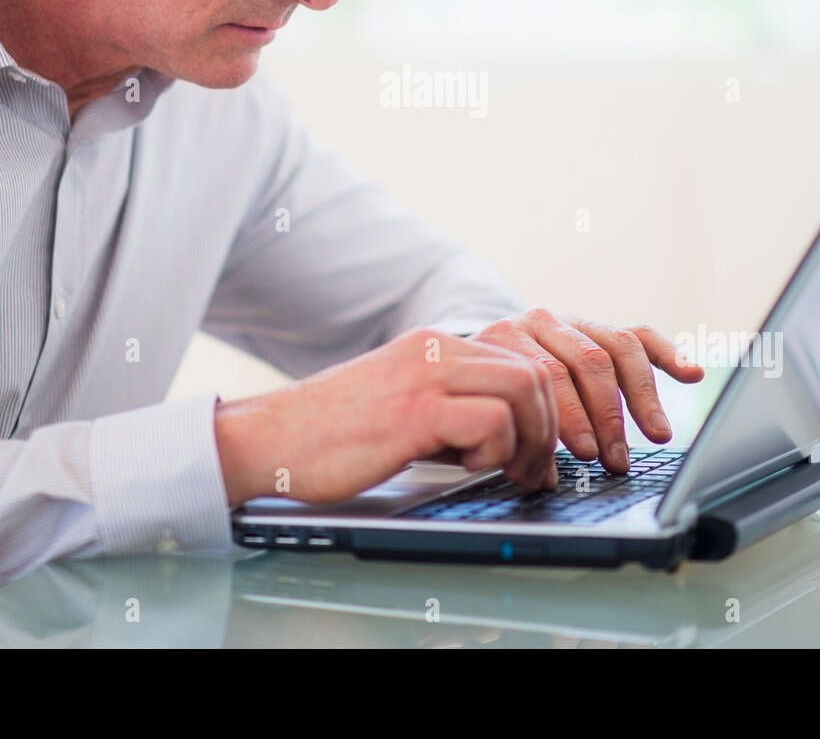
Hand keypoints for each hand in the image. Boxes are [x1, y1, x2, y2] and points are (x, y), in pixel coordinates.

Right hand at [213, 327, 558, 506]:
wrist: (269, 441)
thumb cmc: (332, 435)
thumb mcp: (404, 406)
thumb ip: (453, 410)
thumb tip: (510, 441)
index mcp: (436, 345)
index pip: (522, 357)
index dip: (546, 407)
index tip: (543, 450)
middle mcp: (436, 350)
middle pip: (535, 371)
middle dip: (550, 427)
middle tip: (536, 472)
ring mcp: (425, 376)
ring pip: (524, 389)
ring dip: (531, 441)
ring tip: (510, 474)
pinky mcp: (414, 412)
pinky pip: (492, 422)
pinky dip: (496, 452)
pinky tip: (466, 467)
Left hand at [466, 308, 704, 472]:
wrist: (471, 363)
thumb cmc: (485, 398)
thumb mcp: (489, 412)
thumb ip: (516, 437)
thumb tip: (549, 480)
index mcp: (507, 339)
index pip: (549, 374)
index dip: (571, 417)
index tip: (586, 455)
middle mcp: (541, 322)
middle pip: (587, 362)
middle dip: (607, 416)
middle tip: (616, 459)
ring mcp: (573, 321)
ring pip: (618, 348)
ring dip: (641, 396)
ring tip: (655, 434)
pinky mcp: (599, 328)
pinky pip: (638, 336)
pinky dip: (667, 354)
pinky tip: (691, 374)